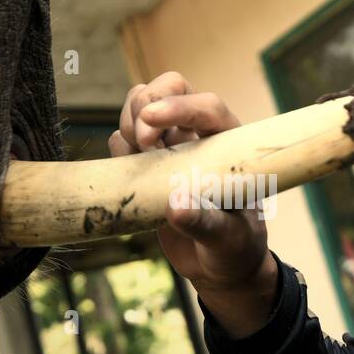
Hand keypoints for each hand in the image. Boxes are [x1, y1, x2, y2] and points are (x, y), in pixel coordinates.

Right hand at [109, 72, 278, 335]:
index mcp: (230, 143)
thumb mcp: (228, 238)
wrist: (219, 266)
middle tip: (143, 141)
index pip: (207, 106)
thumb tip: (177, 205)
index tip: (150, 121)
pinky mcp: (148, 163)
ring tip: (138, 154)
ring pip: (142, 105)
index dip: (178, 107)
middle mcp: (200, 136)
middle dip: (147, 104)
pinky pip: (124, 137)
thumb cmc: (235, 247)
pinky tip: (129, 169)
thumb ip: (206, 222)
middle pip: (170, 87)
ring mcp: (172, 146)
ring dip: (130, 121)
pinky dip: (118, 145)